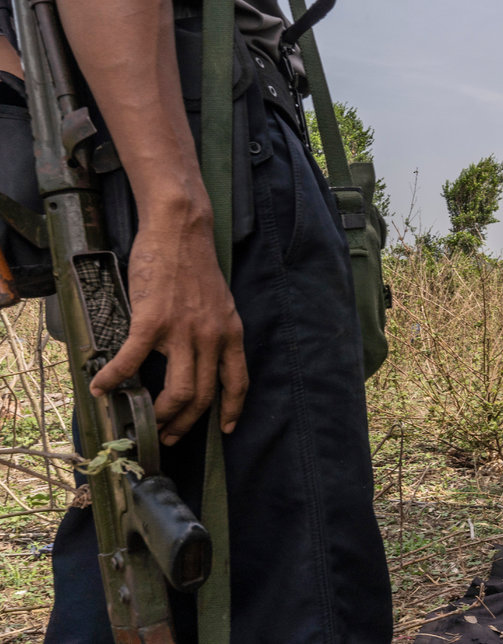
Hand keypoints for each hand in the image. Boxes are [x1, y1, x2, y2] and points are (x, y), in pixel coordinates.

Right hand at [88, 221, 248, 444]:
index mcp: (231, 333)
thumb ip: (214, 331)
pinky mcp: (153, 321)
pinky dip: (114, 378)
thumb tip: (200, 355)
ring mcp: (184, 331)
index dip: (231, 410)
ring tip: (145, 423)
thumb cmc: (195, 264)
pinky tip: (101, 387)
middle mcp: (212, 338)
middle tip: (169, 435)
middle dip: (186, 423)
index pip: (238, 382)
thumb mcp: (220, 303)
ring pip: (179, 392)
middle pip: (203, 396)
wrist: (181, 231)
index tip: (224, 428)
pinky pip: (133, 361)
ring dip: (160, 415)